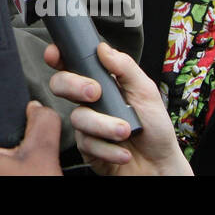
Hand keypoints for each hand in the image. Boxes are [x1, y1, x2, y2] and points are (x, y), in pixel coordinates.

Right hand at [45, 42, 190, 175]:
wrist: (159, 165)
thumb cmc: (155, 128)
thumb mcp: (147, 92)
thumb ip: (126, 68)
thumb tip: (103, 48)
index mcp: (102, 82)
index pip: (73, 64)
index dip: (58, 56)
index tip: (55, 54)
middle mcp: (90, 101)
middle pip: (60, 84)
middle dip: (73, 85)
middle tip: (94, 93)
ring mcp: (86, 124)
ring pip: (77, 117)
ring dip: (104, 125)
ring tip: (125, 131)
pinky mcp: (86, 148)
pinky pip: (86, 143)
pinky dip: (109, 148)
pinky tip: (123, 151)